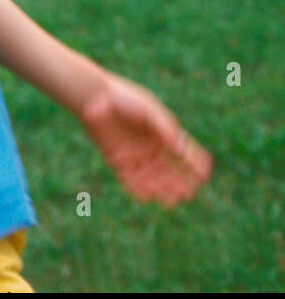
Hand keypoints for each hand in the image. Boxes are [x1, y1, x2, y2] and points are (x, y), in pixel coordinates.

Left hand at [77, 71, 212, 205]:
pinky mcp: (117, 159)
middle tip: (187, 195)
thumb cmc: (124, 99)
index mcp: (163, 133)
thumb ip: (164, 128)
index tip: (203, 176)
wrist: (95, 97)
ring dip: (161, 189)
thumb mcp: (148, 111)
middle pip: (169, 169)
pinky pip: (129, 178)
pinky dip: (137, 188)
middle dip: (179, 183)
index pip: (184, 152)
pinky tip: (146, 197)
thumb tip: (180, 147)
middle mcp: (151, 147)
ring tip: (170, 201)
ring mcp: (135, 154)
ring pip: (151, 177)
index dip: (194, 164)